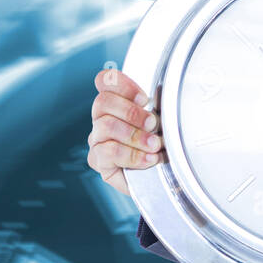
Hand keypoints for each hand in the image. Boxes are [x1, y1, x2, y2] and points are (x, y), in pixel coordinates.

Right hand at [88, 68, 164, 196]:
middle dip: (132, 112)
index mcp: (117, 103)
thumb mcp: (163, 123)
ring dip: (135, 136)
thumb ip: (158, 108)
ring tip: (155, 146)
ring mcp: (97, 139)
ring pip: (106, 126)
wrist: (161, 180)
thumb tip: (164, 98)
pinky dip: (132, 155)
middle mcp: (102, 118)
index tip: (144, 98)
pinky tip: (148, 160)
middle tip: (153, 124)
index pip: (105, 81)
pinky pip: (109, 152)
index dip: (122, 84)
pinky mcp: (98, 161)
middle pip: (103, 102)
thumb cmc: (161, 146)